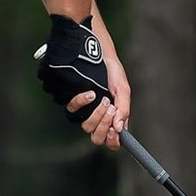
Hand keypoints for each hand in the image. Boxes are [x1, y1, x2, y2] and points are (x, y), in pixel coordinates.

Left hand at [59, 20, 129, 150]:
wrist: (97, 53)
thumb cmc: (112, 72)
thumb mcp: (123, 89)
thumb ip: (124, 109)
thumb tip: (120, 128)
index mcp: (111, 118)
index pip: (111, 141)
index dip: (112, 141)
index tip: (114, 132)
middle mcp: (97, 117)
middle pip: (96, 137)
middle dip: (104, 126)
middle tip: (111, 110)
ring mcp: (84, 111)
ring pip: (85, 126)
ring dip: (96, 115)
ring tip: (104, 100)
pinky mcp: (72, 101)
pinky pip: (72, 110)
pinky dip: (82, 103)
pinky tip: (90, 93)